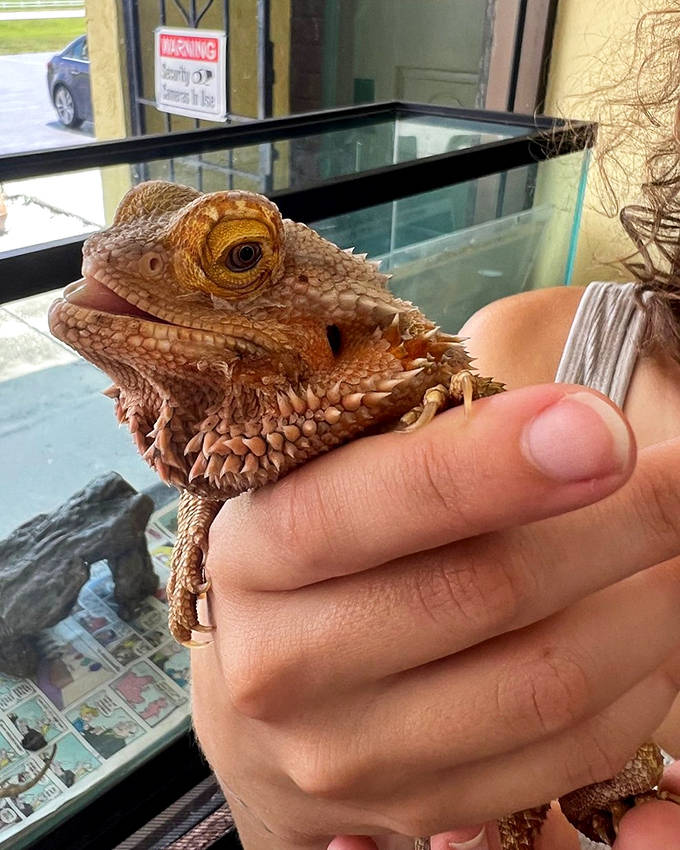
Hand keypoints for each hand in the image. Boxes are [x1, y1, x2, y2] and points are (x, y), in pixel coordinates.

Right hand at [191, 384, 679, 848]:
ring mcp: (350, 753)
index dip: (484, 464)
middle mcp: (285, 662)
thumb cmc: (313, 554)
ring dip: (650, 603)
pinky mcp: (420, 808)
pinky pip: (566, 752)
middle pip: (483, 591)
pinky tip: (647, 624)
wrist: (262, 681)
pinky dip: (638, 682)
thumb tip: (575, 428)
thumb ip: (427, 448)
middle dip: (621, 521)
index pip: (363, 505)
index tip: (598, 425)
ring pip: (546, 682)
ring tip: (678, 540)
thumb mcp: (332, 479)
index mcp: (256, 550)